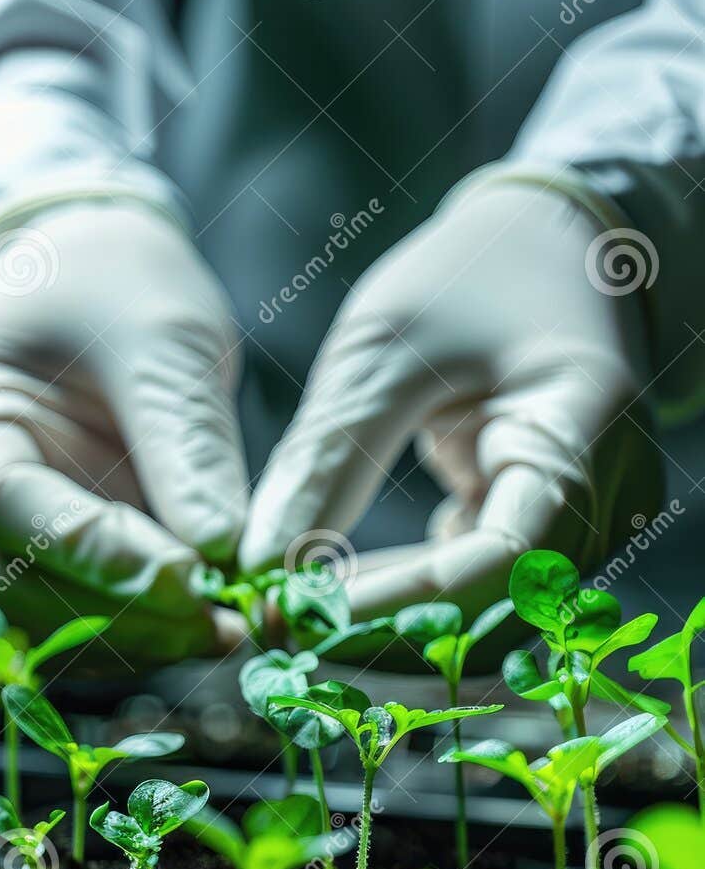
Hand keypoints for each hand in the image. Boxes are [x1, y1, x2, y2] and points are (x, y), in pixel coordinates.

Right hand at [0, 203, 247, 661]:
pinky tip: (194, 628)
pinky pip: (52, 618)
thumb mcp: (165, 341)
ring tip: (223, 630)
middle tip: (225, 625)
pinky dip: (122, 635)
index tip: (193, 577)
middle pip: (7, 582)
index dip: (98, 551)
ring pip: (29, 619)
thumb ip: (187, 445)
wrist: (90, 271)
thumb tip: (228, 552)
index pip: (4, 501)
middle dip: (121, 614)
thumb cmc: (119, 283)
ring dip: (127, 639)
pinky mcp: (4, 560)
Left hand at [241, 180, 661, 657]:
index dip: (399, 597)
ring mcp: (584, 521)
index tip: (302, 605)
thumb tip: (261, 559)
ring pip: (485, 613)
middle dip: (383, 623)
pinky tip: (341, 580)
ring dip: (389, 618)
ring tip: (299, 600)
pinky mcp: (545, 530)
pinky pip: (478, 589)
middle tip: (281, 619)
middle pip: (495, 606)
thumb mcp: (387, 345)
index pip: (500, 559)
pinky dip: (407, 594)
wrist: (549, 245)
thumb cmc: (472, 274)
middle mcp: (606, 496)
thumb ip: (330, 454)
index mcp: (582, 431)